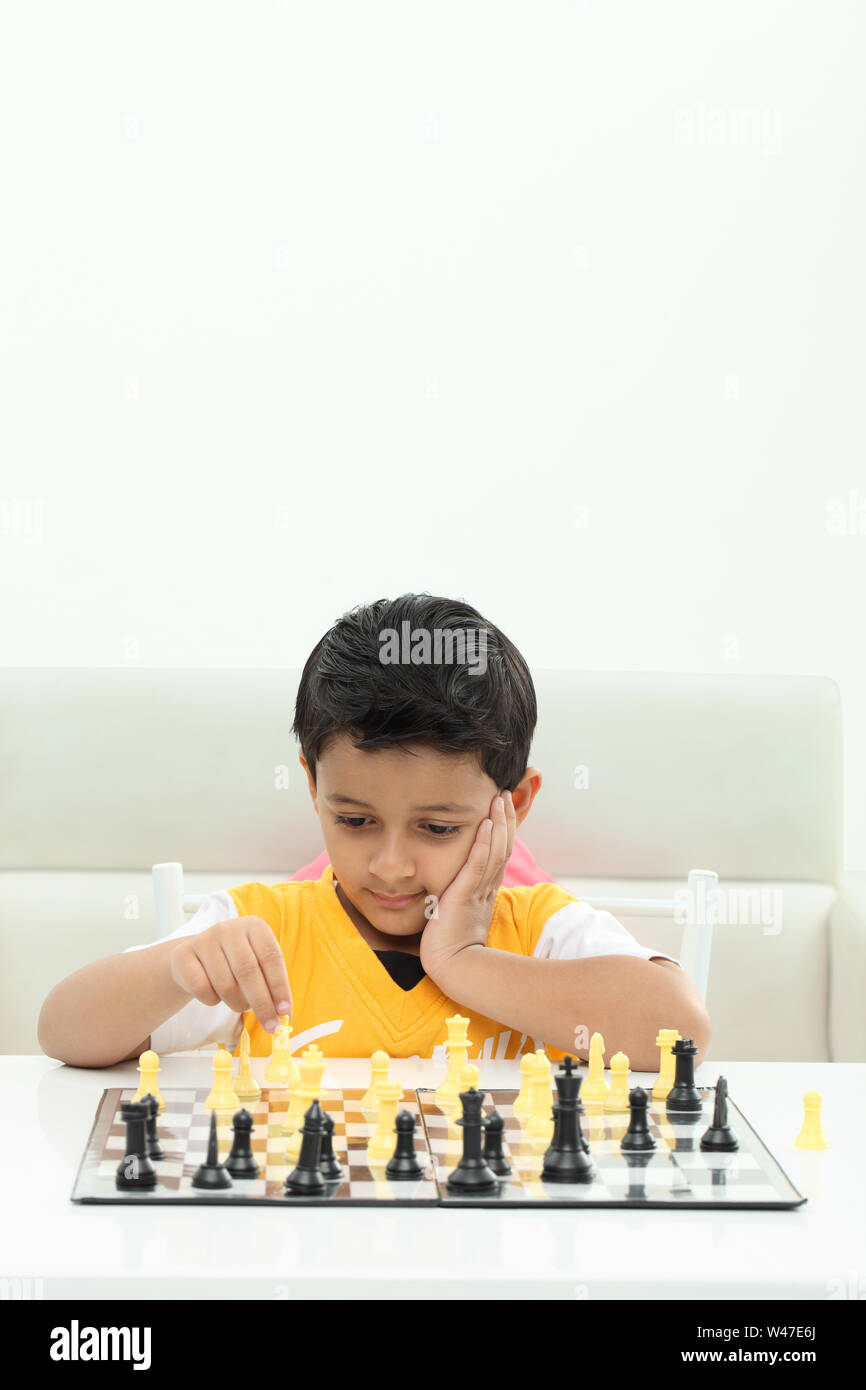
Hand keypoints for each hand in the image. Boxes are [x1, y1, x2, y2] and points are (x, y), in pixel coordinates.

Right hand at [169, 915, 291, 1033]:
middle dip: (262, 1004)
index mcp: (254, 926)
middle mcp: (229, 928)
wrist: (195, 958)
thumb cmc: (234, 964)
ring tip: (239, 1003)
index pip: (271, 957)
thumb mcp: (258, 967)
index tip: (285, 1012)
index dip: (279, 986)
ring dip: (237, 1003)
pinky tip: (214, 994)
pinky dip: (212, 1000)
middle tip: (270, 1026)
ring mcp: (205, 939)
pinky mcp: (183, 955)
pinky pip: (202, 989)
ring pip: (226, 984)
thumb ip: (272, 986)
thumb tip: (285, 1014)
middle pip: (248, 971)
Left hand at [419, 789, 515, 981]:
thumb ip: (458, 899)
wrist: (450, 969)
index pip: (498, 854)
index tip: (503, 807)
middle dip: (505, 820)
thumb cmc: (449, 948)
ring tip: (498, 798)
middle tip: (505, 793)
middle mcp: (486, 889)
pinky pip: (476, 866)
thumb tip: (453, 888)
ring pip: (494, 852)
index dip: (503, 830)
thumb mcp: (456, 916)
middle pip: (502, 848)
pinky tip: (485, 824)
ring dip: (498, 824)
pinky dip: (483, 844)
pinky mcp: (464, 897)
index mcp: (485, 892)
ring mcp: (477, 892)